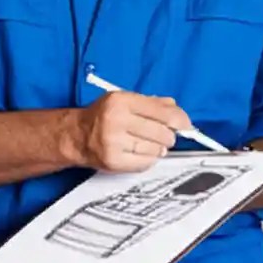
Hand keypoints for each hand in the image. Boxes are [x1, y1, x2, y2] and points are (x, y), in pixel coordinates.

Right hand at [68, 91, 190, 172]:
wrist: (77, 135)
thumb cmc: (103, 116)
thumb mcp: (124, 99)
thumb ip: (152, 102)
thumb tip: (177, 110)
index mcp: (120, 101)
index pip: (163, 112)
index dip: (180, 120)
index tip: (186, 125)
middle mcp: (116, 120)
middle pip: (162, 133)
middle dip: (169, 135)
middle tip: (165, 135)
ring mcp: (114, 143)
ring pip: (156, 149)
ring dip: (158, 148)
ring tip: (148, 143)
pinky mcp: (114, 161)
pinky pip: (146, 163)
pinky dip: (149, 158)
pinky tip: (141, 152)